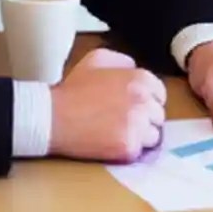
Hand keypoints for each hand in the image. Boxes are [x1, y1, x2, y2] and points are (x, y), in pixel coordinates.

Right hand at [49, 48, 166, 162]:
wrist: (52, 117)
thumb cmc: (72, 89)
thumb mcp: (96, 60)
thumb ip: (122, 61)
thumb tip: (135, 69)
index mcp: (140, 79)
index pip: (160, 94)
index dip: (146, 101)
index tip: (130, 106)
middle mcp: (144, 101)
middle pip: (158, 115)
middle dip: (144, 119)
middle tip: (120, 120)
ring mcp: (138, 125)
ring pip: (153, 135)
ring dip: (139, 136)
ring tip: (115, 132)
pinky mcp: (129, 146)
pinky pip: (139, 151)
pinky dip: (128, 150)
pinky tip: (110, 142)